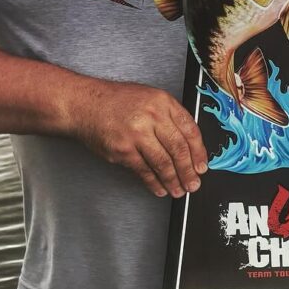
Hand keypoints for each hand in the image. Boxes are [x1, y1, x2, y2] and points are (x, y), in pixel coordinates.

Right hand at [72, 82, 207, 197]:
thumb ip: (170, 116)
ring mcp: (136, 134)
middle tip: (194, 183)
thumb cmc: (117, 101)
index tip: (202, 165)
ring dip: (173, 180)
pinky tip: (160, 188)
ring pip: (162, 162)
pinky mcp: (122, 150)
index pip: (190, 130)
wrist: (85, 104)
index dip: (199, 152)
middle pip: (178, 149)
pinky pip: (143, 170)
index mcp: (163, 102)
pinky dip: (153, 182)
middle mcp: (152, 117)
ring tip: (179, 189)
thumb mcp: (150, 98)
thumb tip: (189, 143)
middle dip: (188, 170)